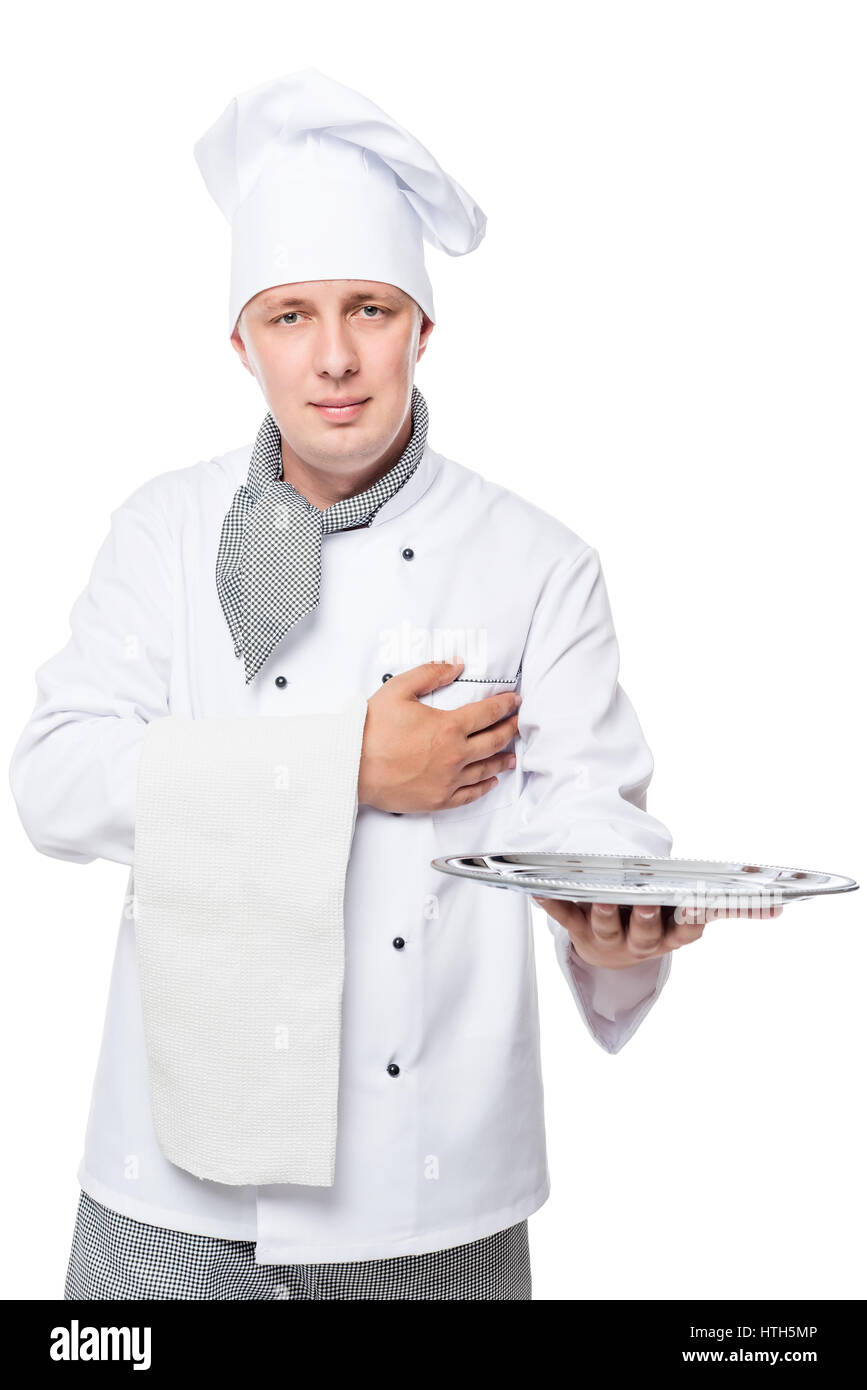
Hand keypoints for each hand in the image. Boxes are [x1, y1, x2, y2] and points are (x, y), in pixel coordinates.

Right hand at [358, 659, 521, 813]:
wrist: (351, 765)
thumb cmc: (370, 728)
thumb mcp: (399, 689)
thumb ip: (431, 673)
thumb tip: (456, 665)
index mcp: (449, 727)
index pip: (488, 713)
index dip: (505, 705)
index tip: (514, 701)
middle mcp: (455, 755)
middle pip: (494, 741)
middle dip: (510, 730)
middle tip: (517, 723)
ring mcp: (448, 780)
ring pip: (486, 769)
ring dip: (502, 759)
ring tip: (512, 755)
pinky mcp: (438, 799)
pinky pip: (470, 794)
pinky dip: (484, 787)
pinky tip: (490, 781)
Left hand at [531, 897, 783, 968]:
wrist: (613, 951)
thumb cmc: (656, 921)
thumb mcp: (687, 919)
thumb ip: (728, 908)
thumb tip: (778, 905)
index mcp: (669, 937)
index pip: (685, 931)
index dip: (690, 919)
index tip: (695, 904)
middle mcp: (641, 943)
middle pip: (644, 934)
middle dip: (644, 919)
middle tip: (644, 902)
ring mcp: (609, 940)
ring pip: (605, 930)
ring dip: (602, 914)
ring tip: (598, 900)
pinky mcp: (580, 933)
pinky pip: (565, 918)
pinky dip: (552, 905)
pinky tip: (538, 892)